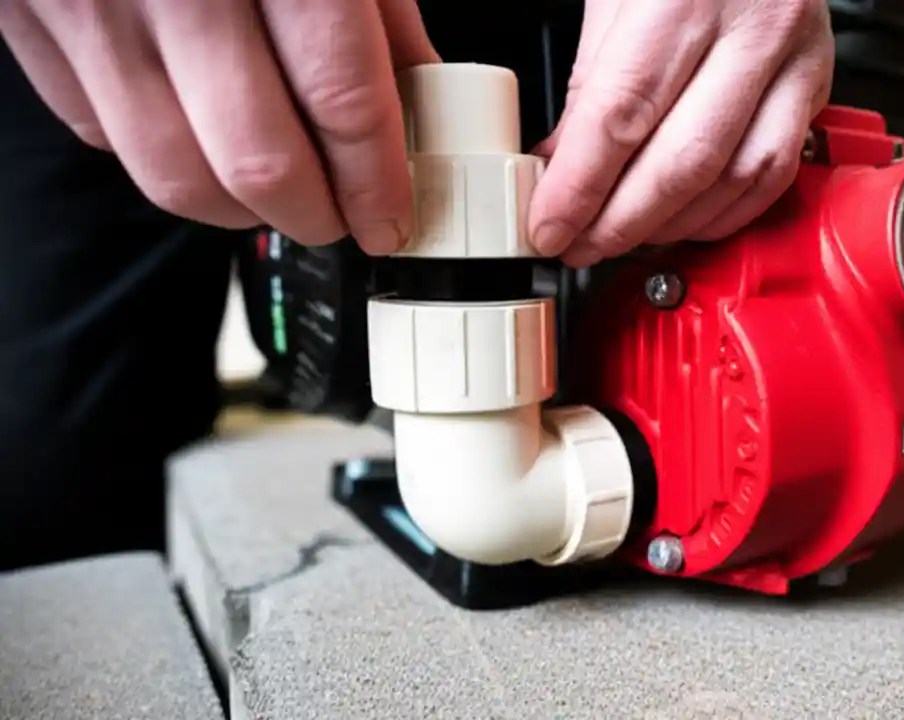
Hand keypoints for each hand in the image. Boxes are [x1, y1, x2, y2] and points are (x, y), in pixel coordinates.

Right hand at [0, 0, 436, 255]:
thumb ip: (377, 13)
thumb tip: (416, 104)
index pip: (341, 101)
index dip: (375, 181)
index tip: (390, 216)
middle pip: (256, 161)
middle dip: (316, 214)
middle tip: (342, 215)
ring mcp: (85, 1)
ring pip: (173, 174)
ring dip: (240, 209)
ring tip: (279, 190)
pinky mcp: (28, 22)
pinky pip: (105, 135)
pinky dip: (166, 155)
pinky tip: (200, 131)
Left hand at [528, 0, 833, 267]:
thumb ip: (591, 75)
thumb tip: (563, 162)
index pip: (623, 115)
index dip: (580, 186)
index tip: (548, 224)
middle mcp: (754, 26)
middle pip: (683, 161)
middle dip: (620, 223)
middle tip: (577, 244)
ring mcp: (796, 56)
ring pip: (736, 178)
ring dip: (672, 226)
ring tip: (622, 238)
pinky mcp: (816, 79)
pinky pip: (776, 172)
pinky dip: (725, 212)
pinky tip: (684, 220)